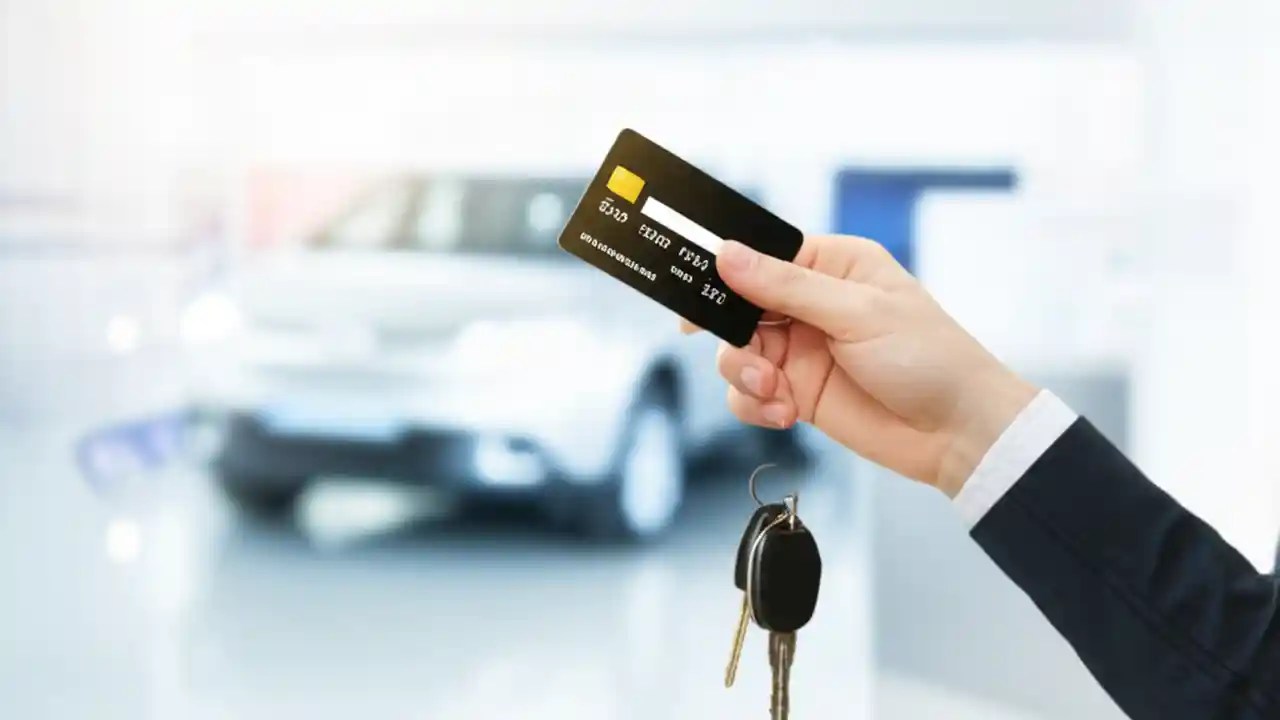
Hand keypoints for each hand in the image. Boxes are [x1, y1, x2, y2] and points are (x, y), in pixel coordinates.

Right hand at [689, 236, 1037, 496]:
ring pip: (736, 353)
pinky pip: (749, 393)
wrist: (958, 432)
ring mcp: (802, 349)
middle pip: (738, 306)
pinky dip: (755, 404)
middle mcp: (811, 303)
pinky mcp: (797, 392)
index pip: (762, 253)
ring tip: (775, 391)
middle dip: (731, 333)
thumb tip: (729, 255)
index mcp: (832, 265)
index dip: (725, 269)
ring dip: (743, 374)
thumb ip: (787, 287)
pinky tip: (785, 412)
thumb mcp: (858, 313)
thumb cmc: (930, 359)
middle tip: (741, 352)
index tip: (697, 289)